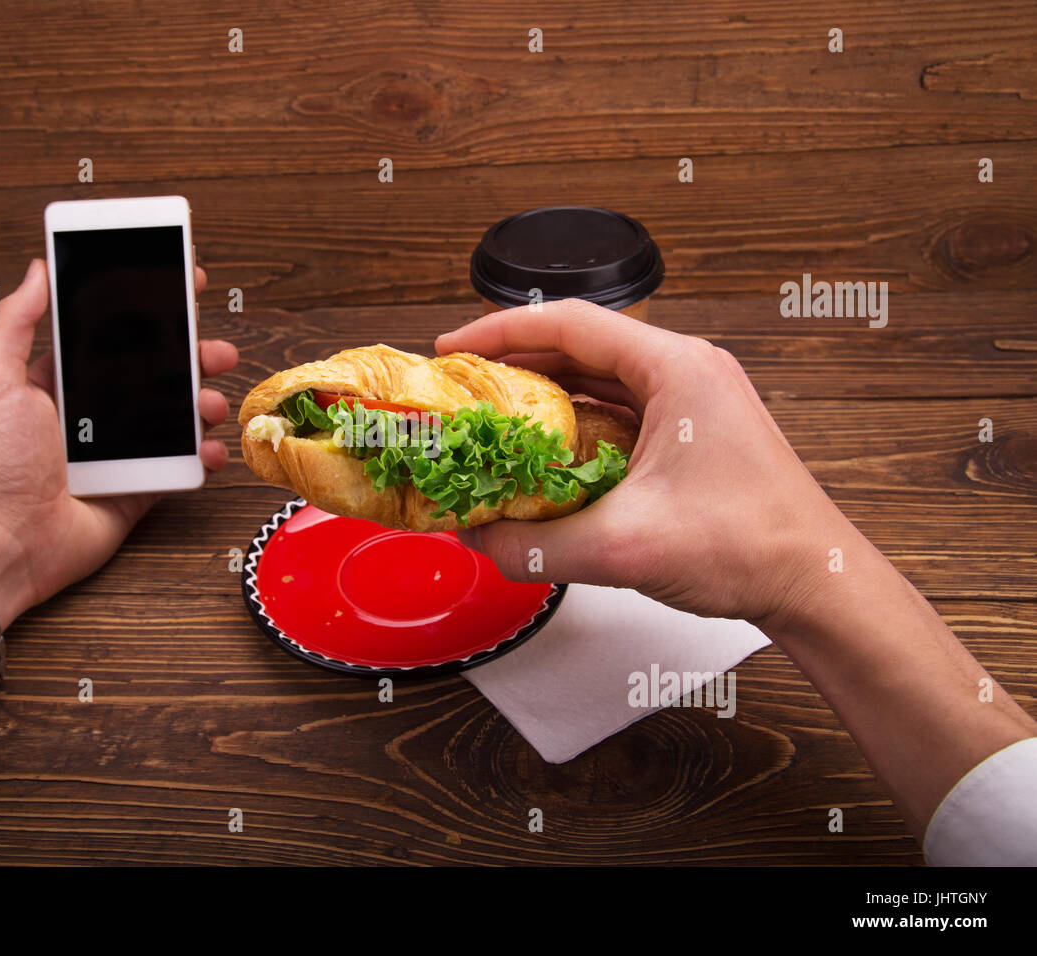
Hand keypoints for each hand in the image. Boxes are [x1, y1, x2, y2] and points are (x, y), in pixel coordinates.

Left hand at [0, 258, 237, 627]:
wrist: (9, 539)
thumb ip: (14, 323)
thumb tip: (37, 270)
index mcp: (62, 379)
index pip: (112, 332)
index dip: (147, 307)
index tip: (179, 284)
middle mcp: (96, 409)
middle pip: (157, 369)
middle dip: (193, 353)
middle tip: (215, 350)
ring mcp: (123, 447)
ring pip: (178, 413)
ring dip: (204, 401)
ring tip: (210, 403)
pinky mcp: (142, 484)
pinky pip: (184, 463)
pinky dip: (204, 454)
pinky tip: (207, 449)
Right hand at [436, 298, 854, 628]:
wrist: (814, 583)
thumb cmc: (750, 546)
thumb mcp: (622, 547)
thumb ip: (537, 545)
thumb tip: (479, 537)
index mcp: (677, 369)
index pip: (571, 323)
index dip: (500, 332)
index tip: (453, 351)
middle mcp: (687, 372)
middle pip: (581, 347)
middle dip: (515, 366)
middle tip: (461, 390)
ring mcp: (693, 402)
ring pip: (599, 381)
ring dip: (544, 399)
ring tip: (491, 421)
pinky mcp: (693, 435)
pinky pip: (619, 415)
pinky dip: (576, 429)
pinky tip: (542, 458)